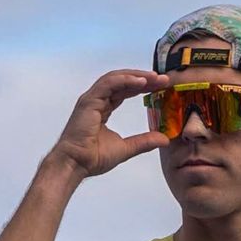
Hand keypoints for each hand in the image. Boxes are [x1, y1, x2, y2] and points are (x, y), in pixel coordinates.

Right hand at [45, 71, 171, 182]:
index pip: (125, 91)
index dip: (143, 87)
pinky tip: (141, 82)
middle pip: (122, 82)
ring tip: (155, 78)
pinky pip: (108, 84)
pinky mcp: (89, 101)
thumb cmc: (93, 158)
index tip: (161, 86)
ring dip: (136, 76)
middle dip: (143, 78)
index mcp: (103, 108)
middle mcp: (97, 100)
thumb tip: (164, 139)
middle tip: (163, 79)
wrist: (76, 164)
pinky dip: (125, 80)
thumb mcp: (126, 148)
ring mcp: (92, 99)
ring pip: (116, 79)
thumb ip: (144, 141)